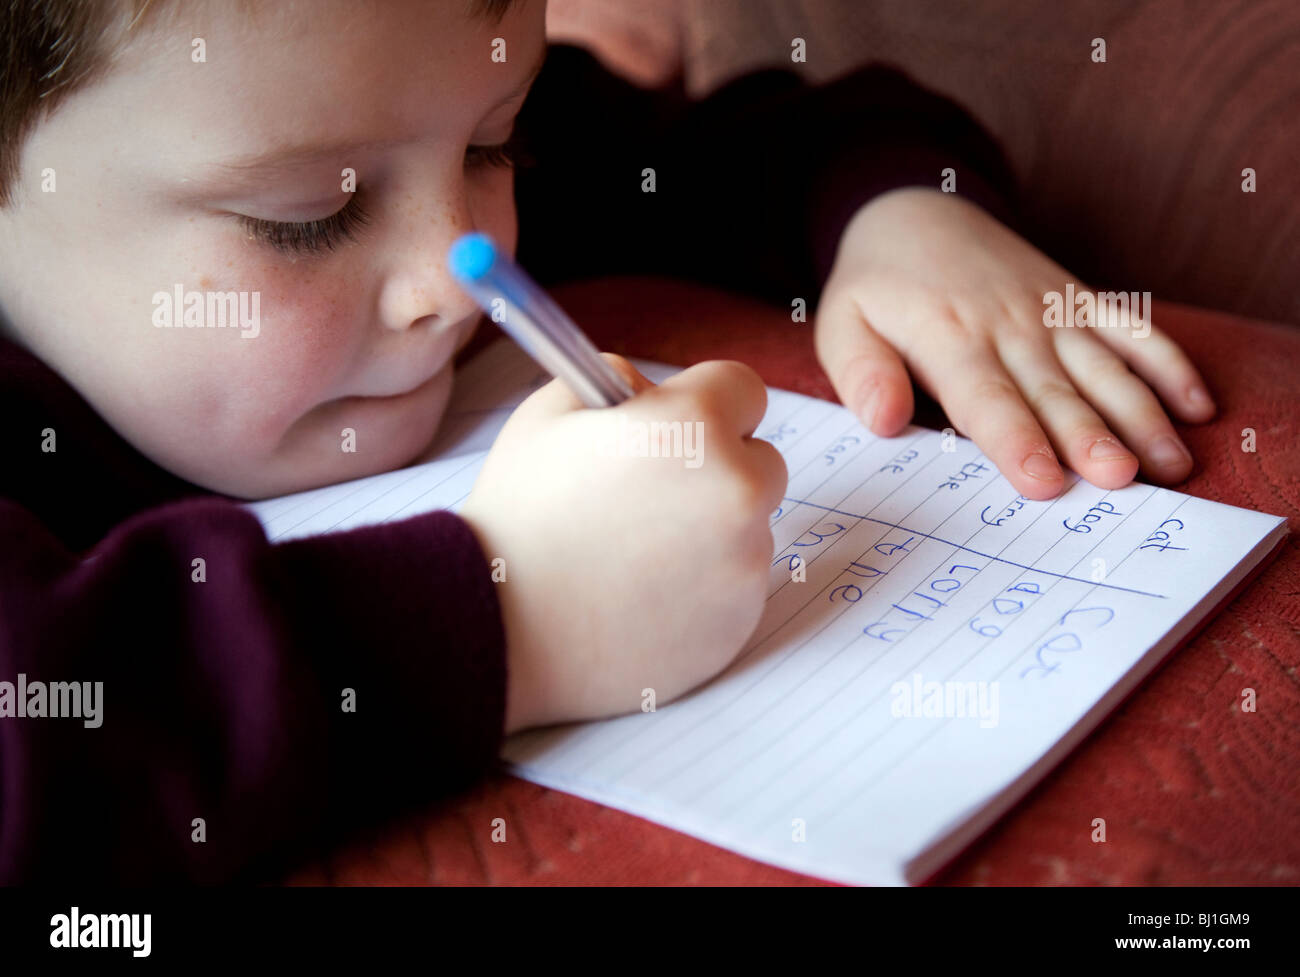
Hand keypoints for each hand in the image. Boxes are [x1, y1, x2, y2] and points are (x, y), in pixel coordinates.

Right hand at [460, 355, 786, 734]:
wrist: (503, 630)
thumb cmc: (519, 518)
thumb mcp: (549, 413)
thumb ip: (616, 380)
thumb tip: (655, 392)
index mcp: (693, 427)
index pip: (744, 388)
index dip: (706, 403)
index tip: (680, 425)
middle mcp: (736, 491)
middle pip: (762, 462)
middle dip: (721, 468)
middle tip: (656, 493)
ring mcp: (744, 563)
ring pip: (750, 529)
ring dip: (713, 531)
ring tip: (635, 554)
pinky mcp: (740, 621)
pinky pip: (737, 587)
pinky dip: (705, 588)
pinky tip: (643, 594)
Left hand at [814, 188, 1215, 499]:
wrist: (914, 211)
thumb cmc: (876, 286)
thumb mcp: (841, 324)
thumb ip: (861, 373)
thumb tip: (883, 420)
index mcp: (947, 337)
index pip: (985, 399)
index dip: (1015, 442)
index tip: (1043, 482)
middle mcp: (1008, 325)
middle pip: (1055, 391)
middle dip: (1090, 437)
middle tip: (1122, 480)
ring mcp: (1051, 310)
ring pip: (1104, 367)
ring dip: (1141, 415)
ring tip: (1173, 464)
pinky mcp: (1078, 299)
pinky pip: (1132, 328)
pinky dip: (1168, 363)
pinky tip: (1199, 406)